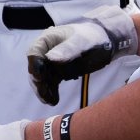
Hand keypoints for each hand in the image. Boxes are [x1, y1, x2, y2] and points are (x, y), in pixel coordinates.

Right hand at [25, 5, 139, 104]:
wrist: (105, 42)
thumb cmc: (92, 37)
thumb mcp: (82, 41)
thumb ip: (67, 49)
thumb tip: (51, 58)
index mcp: (46, 40)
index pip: (34, 53)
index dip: (34, 65)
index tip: (39, 77)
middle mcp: (44, 52)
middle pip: (35, 68)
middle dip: (38, 82)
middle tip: (45, 95)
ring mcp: (50, 63)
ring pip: (41, 79)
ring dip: (43, 90)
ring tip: (50, 101)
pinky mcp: (57, 72)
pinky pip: (50, 83)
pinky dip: (50, 92)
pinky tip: (54, 101)